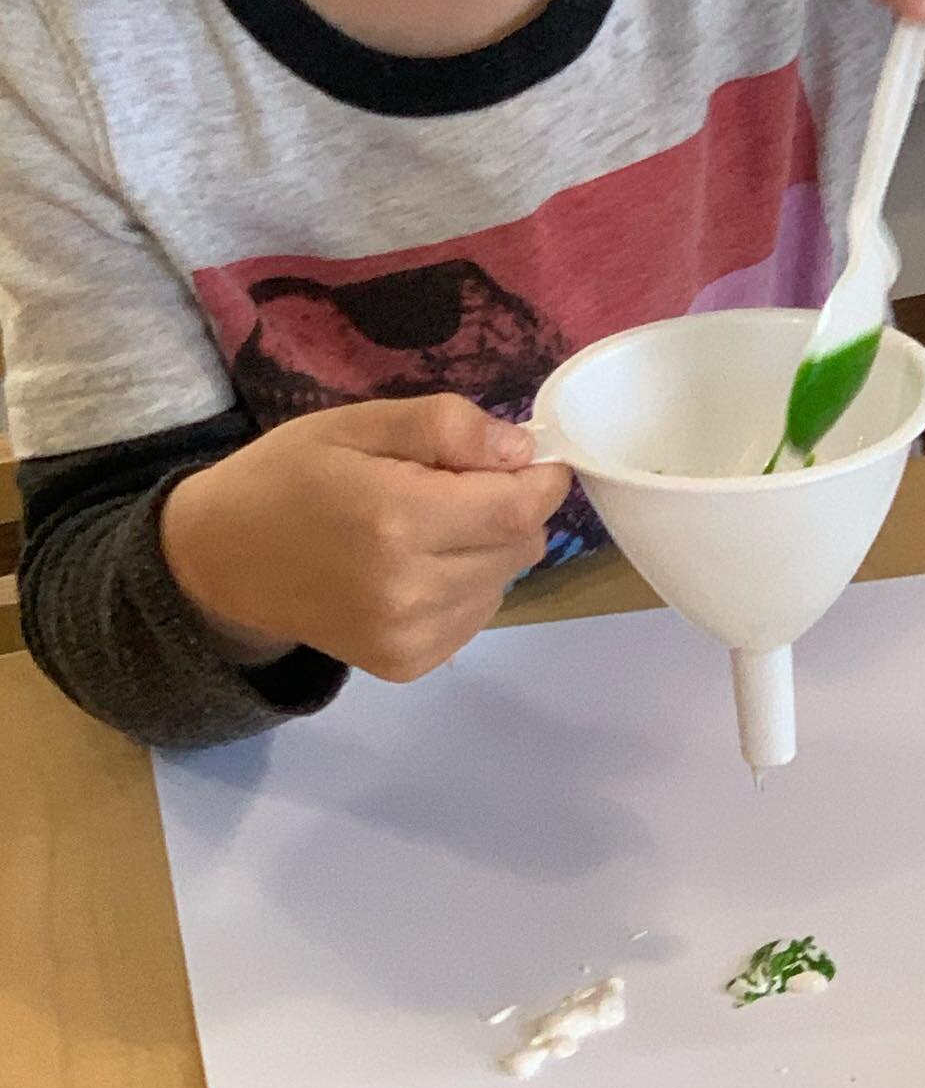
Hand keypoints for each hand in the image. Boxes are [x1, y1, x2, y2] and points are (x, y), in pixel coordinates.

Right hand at [160, 395, 571, 681]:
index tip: (526, 458)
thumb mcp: (358, 423)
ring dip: (488, 549)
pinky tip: (419, 566)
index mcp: (396, 520)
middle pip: (521, 546)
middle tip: (457, 486)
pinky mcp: (407, 664)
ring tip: (428, 527)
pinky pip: (478, 614)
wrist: (222, 561)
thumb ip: (445, 426)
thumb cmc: (290, 477)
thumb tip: (522, 449)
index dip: (540, 479)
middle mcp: (409, 589)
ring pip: (506, 581)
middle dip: (510, 508)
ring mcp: (408, 636)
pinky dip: (467, 585)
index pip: (519, 508)